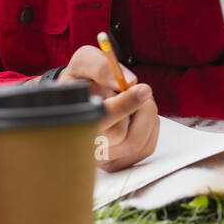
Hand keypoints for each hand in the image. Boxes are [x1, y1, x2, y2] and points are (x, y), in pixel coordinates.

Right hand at [57, 45, 160, 170]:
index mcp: (73, 118)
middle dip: (139, 107)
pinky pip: (146, 148)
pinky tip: (137, 116)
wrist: (77, 98)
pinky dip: (150, 128)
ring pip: (137, 143)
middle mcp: (85, 144)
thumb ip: (99, 66)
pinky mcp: (118, 162)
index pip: (101, 118)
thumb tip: (127, 81)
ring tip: (136, 101)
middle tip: (140, 90)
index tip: (142, 88)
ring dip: (145, 117)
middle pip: (122, 134)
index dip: (124, 105)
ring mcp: (101, 157)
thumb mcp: (83, 61)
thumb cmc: (80, 79)